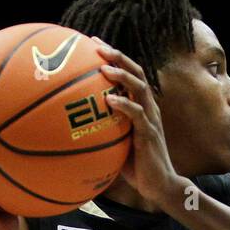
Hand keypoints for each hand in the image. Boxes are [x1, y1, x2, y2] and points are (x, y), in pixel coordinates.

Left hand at [94, 40, 185, 208]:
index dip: (115, 57)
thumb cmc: (136, 167)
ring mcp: (151, 119)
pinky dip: (124, 104)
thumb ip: (102, 128)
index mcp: (142, 106)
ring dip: (122, 75)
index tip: (94, 43)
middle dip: (118, 56)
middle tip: (97, 45)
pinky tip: (109, 99)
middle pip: (137, 72)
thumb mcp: (116, 142)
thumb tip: (70, 126)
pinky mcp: (149, 134)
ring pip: (140, 88)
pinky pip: (137, 114)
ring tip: (104, 68)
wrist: (159, 186)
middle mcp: (149, 107)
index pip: (131, 74)